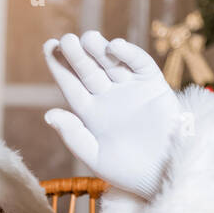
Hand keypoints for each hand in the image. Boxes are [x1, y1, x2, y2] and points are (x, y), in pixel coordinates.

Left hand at [42, 31, 180, 200]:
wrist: (165, 173)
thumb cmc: (128, 171)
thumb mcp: (95, 156)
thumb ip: (73, 135)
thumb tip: (48, 114)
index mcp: (90, 113)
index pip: (71, 85)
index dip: (60, 66)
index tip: (48, 47)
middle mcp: (108, 97)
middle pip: (88, 70)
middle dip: (77, 55)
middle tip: (66, 40)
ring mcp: (130, 88)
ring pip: (111, 63)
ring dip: (99, 50)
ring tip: (88, 39)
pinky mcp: (153, 84)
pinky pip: (139, 63)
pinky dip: (128, 53)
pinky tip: (114, 47)